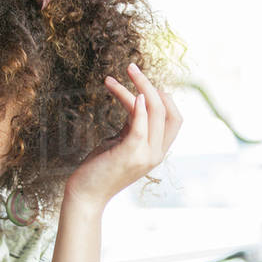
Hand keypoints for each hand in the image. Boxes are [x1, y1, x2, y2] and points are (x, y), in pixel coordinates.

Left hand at [63, 63, 182, 211]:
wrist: (86, 194)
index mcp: (157, 151)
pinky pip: (139, 124)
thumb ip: (133, 125)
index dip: (165, 97)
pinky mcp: (130, 153)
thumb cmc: (100, 167)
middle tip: (132, 67)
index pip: (175, 118)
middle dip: (152, 85)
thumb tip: (136, 100)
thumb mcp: (121, 142)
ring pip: (154, 111)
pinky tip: (130, 91)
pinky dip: (136, 105)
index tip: (144, 84)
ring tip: (124, 70)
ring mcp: (145, 155)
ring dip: (141, 85)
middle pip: (168, 111)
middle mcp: (156, 154)